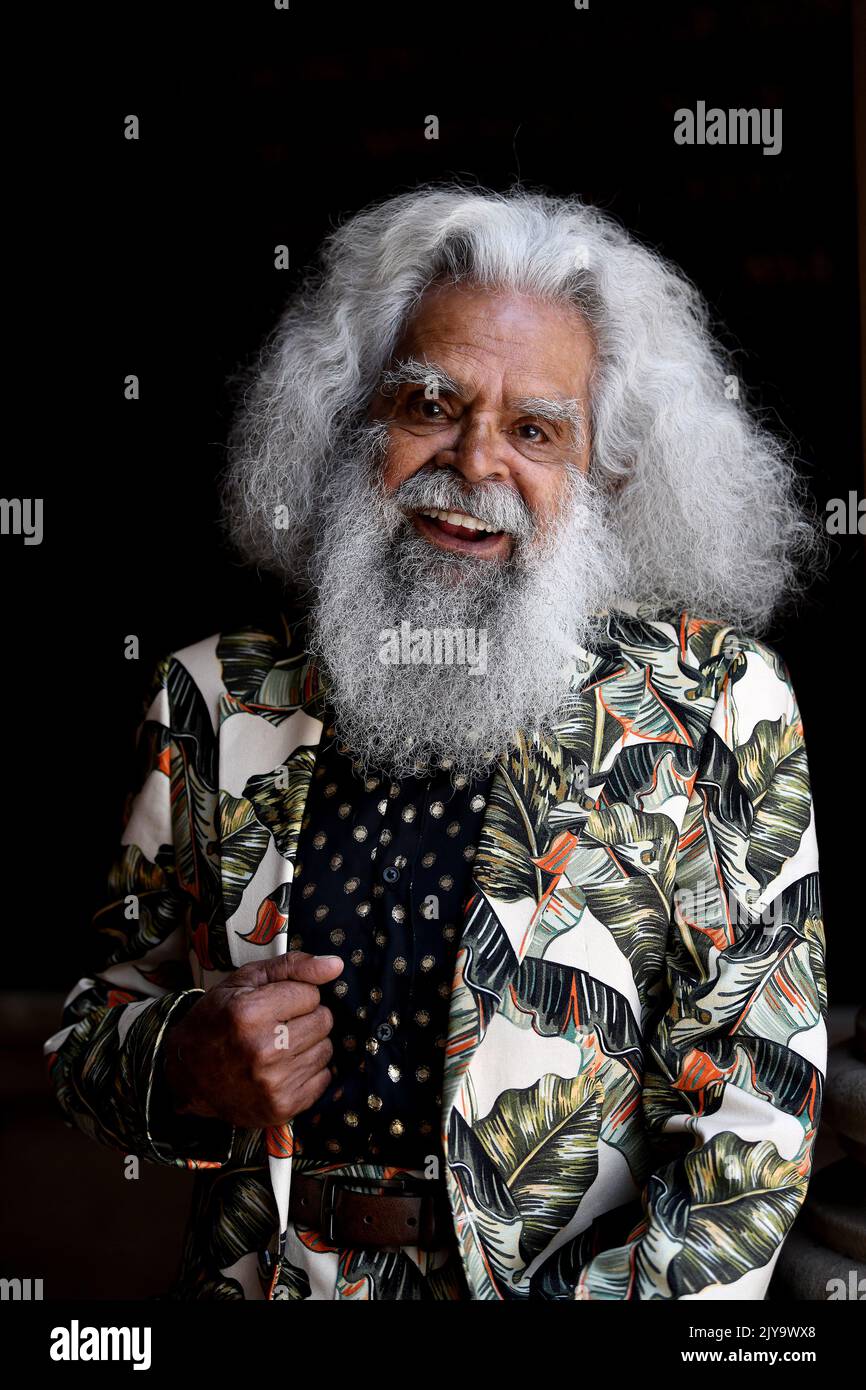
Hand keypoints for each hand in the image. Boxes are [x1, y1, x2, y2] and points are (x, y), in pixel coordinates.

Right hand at [162, 951, 343, 1129]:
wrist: (186, 1075)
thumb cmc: (215, 1021)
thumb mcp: (244, 981)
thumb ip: (292, 966)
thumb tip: (335, 966)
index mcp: (250, 1013)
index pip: (311, 994)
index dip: (295, 995)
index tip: (274, 1003)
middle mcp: (263, 1051)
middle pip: (323, 1021)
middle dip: (305, 1018)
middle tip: (277, 1024)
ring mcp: (273, 1083)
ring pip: (326, 1049)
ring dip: (308, 1045)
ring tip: (278, 1046)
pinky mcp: (282, 1108)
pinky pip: (324, 1078)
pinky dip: (308, 1071)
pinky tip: (283, 1068)